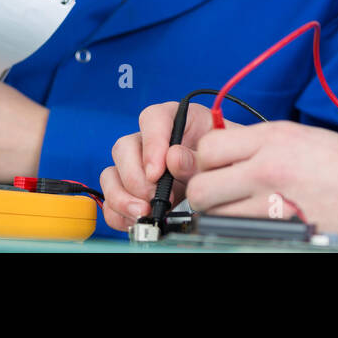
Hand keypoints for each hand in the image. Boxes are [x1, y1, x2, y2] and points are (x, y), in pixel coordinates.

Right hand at [99, 101, 237, 230]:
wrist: (226, 178)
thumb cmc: (225, 159)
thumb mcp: (220, 154)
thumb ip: (197, 156)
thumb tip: (173, 159)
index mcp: (176, 119)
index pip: (152, 118)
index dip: (151, 143)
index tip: (157, 171)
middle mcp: (151, 139)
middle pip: (124, 147)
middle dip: (136, 178)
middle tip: (154, 196)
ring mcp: (137, 163)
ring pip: (112, 173)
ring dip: (123, 197)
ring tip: (144, 212)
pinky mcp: (130, 188)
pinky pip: (111, 199)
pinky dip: (119, 213)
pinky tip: (138, 219)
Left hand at [187, 120, 337, 235]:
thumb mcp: (306, 138)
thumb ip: (265, 143)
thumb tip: (230, 152)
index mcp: (275, 136)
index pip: (209, 146)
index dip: (208, 160)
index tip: (219, 167)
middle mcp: (267, 166)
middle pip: (201, 184)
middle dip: (205, 192)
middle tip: (222, 196)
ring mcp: (271, 202)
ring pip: (212, 214)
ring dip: (219, 215)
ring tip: (240, 212)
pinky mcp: (279, 229)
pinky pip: (237, 232)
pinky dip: (239, 230)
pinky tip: (259, 223)